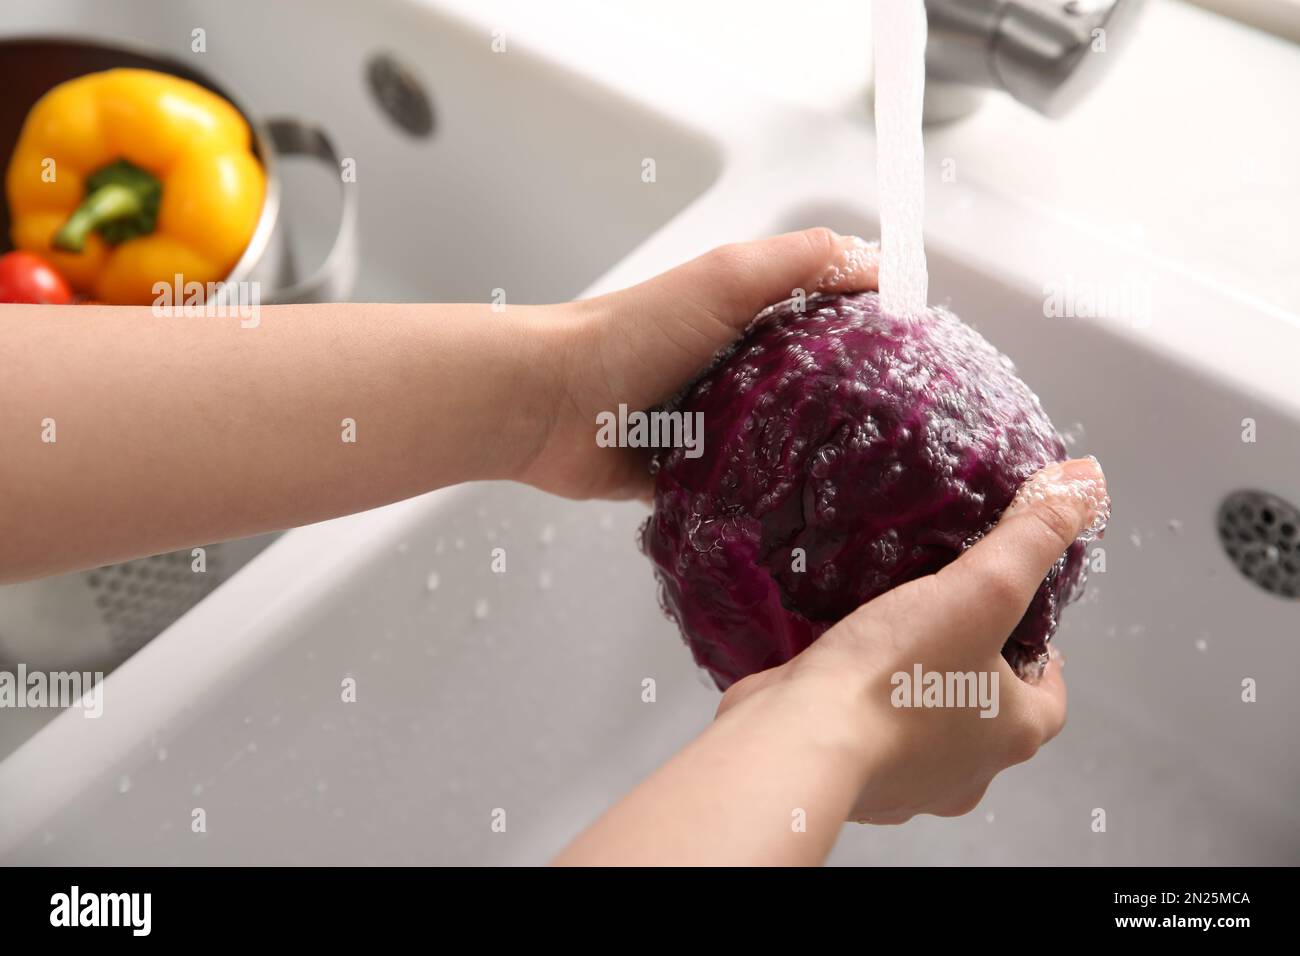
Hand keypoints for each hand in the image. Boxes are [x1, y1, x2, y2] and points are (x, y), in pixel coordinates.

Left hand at [517, 228, 878, 500]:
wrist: (551, 404)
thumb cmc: (630, 334)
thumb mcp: (724, 278)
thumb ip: (800, 261)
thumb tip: (879, 258)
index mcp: (749, 318)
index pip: (832, 323)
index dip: (877, 338)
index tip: (926, 366)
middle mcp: (739, 371)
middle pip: (817, 390)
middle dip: (856, 410)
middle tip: (910, 440)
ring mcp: (718, 427)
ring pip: (788, 446)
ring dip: (815, 460)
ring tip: (871, 486)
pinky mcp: (696, 478)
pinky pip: (747, 493)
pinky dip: (769, 501)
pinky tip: (809, 517)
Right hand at [715, 456, 1108, 824]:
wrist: (800, 742)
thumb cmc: (899, 674)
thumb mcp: (980, 588)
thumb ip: (1030, 537)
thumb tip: (1089, 480)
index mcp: (1012, 735)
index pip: (1049, 697)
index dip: (1040, 658)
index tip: (1014, 622)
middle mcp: (968, 775)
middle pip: (987, 717)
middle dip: (971, 674)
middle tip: (944, 620)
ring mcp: (907, 788)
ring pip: (926, 734)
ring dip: (917, 696)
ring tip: (889, 638)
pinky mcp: (852, 783)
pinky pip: (870, 740)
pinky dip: (864, 710)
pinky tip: (840, 671)